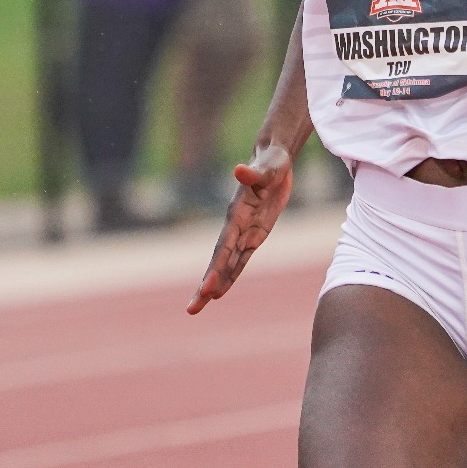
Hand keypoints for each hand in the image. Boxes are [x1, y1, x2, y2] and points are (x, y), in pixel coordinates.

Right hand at [187, 144, 294, 314]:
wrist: (274, 160)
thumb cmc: (272, 162)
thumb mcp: (269, 167)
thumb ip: (254, 173)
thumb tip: (239, 169)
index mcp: (237, 214)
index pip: (224, 246)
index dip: (217, 268)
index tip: (208, 289)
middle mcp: (235, 226)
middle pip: (218, 261)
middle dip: (206, 284)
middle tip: (192, 308)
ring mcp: (243, 232)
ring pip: (226, 264)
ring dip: (214, 285)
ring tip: (198, 306)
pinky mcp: (254, 234)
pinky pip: (240, 260)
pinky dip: (230, 276)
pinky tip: (220, 292)